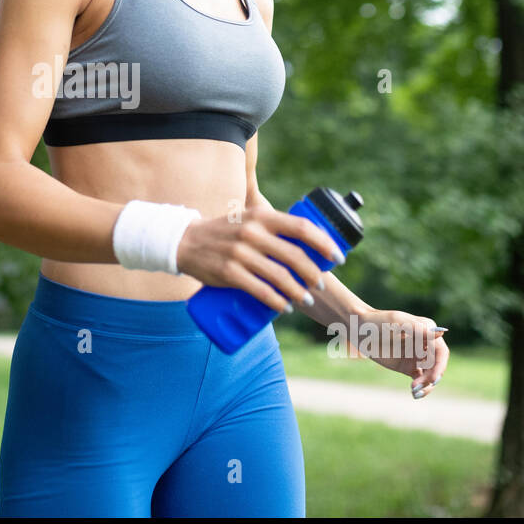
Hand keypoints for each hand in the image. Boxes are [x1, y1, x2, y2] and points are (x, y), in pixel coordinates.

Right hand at [174, 204, 345, 311]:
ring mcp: (240, 253)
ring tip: (306, 299)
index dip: (324, 243)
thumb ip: (273, 226)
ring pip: (280, 276)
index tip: (338, 257)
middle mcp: (252, 232)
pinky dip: (276, 301)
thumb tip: (308, 242)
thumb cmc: (224, 232)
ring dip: (298, 292)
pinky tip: (284, 307)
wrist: (185, 242)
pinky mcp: (228, 272)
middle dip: (313, 274)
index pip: (302, 227)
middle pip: (295, 256)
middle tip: (320, 286)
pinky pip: (260, 290)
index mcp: (261, 216)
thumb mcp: (249, 219)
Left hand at [351, 309, 448, 397]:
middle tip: (418, 386)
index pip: (440, 351)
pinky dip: (420, 387)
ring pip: (430, 374)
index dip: (440, 365)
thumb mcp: (396, 323)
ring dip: (426, 385)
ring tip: (415, 391)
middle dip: (431, 378)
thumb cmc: (377, 321)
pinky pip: (420, 379)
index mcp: (427, 330)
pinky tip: (414, 393)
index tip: (433, 378)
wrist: (359, 330)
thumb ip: (418, 329)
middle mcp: (425, 344)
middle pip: (436, 365)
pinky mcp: (408, 367)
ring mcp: (417, 356)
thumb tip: (442, 333)